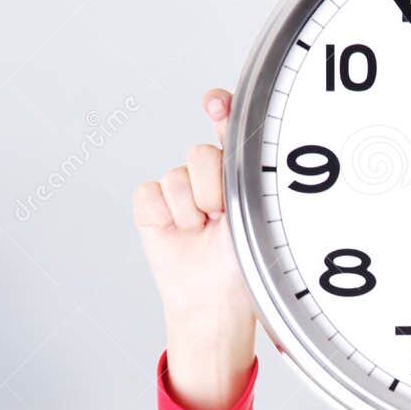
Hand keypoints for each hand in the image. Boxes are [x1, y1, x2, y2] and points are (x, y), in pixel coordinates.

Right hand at [133, 88, 273, 409]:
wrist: (216, 303)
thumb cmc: (246, 267)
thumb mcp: (261, 220)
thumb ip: (256, 180)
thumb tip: (258, 151)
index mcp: (241, 173)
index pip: (228, 127)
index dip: (220, 109)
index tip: (215, 106)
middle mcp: (208, 176)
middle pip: (200, 154)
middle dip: (213, 189)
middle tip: (224, 219)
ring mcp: (179, 190)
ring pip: (175, 178)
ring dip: (191, 213)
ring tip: (204, 236)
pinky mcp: (152, 206)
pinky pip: (150, 194)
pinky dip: (164, 217)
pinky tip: (178, 235)